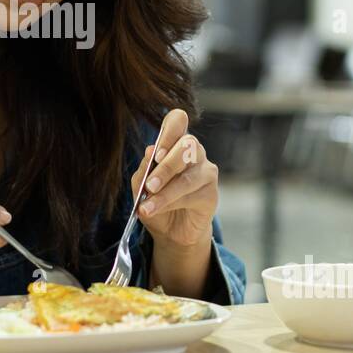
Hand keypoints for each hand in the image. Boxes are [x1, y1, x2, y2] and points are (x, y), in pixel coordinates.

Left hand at [128, 108, 217, 249]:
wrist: (171, 231)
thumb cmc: (156, 201)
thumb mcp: (141, 185)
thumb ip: (144, 169)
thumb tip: (150, 151)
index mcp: (174, 142)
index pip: (178, 120)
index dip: (170, 130)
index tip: (157, 152)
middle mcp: (194, 152)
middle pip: (187, 146)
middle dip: (165, 168)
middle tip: (149, 185)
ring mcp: (206, 171)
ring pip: (187, 176)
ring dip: (164, 192)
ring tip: (147, 205)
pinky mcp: (211, 193)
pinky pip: (192, 195)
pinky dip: (171, 203)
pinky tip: (156, 210)